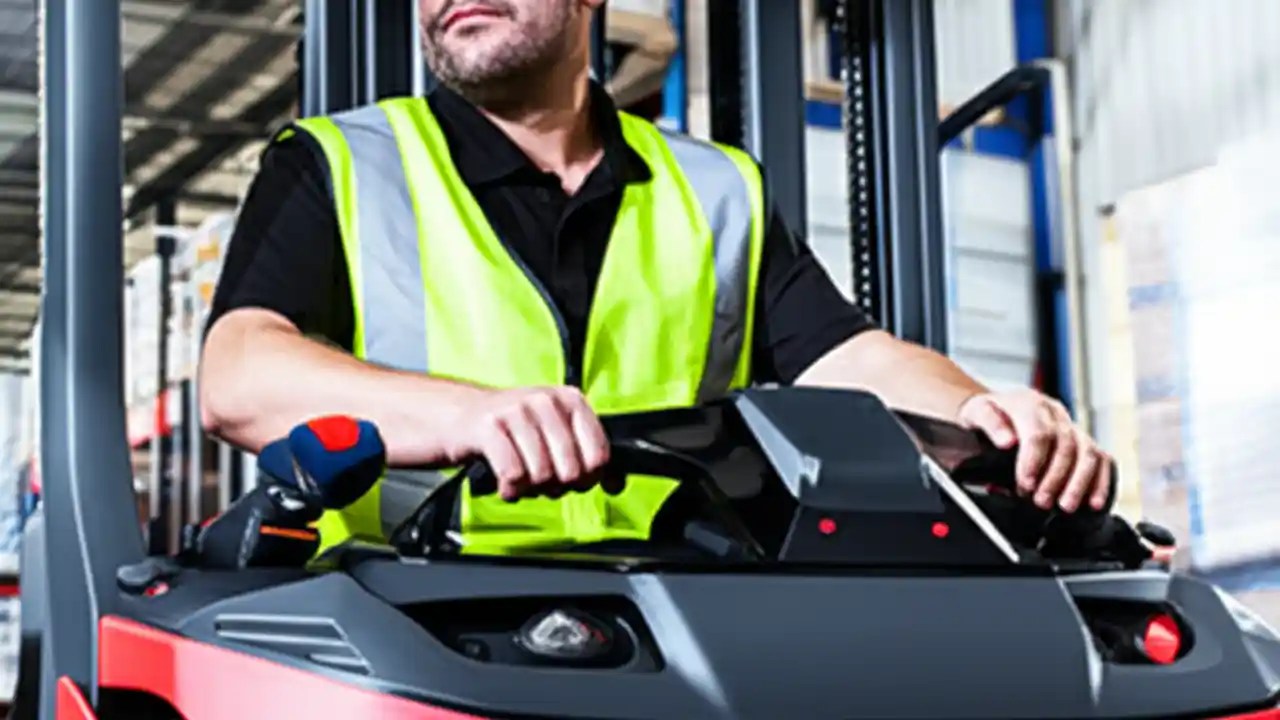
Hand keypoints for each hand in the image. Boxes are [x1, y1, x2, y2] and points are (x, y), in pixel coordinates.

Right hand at [455, 386, 614, 501]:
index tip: (573, 480)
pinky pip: (513, 475)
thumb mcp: (556, 434)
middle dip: (557, 487)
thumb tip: (617, 485)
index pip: (599, 455)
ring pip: (541, 474)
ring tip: (521, 479)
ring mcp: (517, 410)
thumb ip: (589, 456)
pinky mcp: (489, 426)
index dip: (588, 478)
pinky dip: (509, 489)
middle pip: (571, 470)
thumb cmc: (515, 431)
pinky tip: (505, 482)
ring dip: (530, 489)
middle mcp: (547, 399)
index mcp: (571, 400)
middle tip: (542, 481)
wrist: (461, 417)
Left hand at [957, 390, 1111, 512]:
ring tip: (1065, 506)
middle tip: (1040, 501)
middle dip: (1055, 478)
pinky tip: (1093, 502)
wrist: (994, 409)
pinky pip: (1101, 460)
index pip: (1039, 433)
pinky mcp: (1082, 441)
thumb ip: (989, 424)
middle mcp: (1054, 413)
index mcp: (1028, 404)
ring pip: (1088, 453)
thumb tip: (1007, 441)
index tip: (1025, 484)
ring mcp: (1071, 427)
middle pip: (1066, 445)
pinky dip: (1100, 482)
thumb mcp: (976, 413)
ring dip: (1079, 483)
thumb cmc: (984, 415)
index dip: (1034, 461)